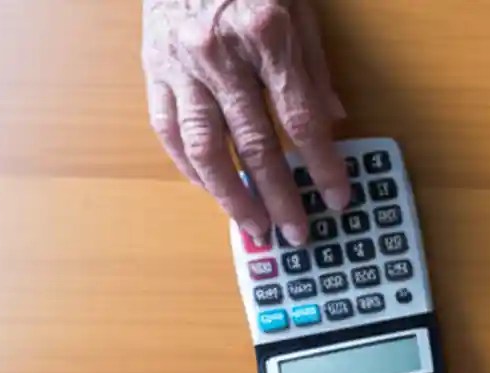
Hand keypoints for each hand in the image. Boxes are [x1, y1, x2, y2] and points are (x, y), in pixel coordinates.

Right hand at [142, 0, 349, 245]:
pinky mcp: (151, 69)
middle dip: (280, 196)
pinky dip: (190, 168)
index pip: (301, 120)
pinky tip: (212, 191)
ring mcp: (180, 65)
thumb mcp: (299, 8)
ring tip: (254, 227)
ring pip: (205, 149)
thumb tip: (336, 122)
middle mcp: (219, 54)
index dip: (322, 166)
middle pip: (255, 144)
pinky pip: (168, 131)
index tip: (338, 199)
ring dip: (231, 196)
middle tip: (297, 233)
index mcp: (265, 35)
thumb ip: (315, 67)